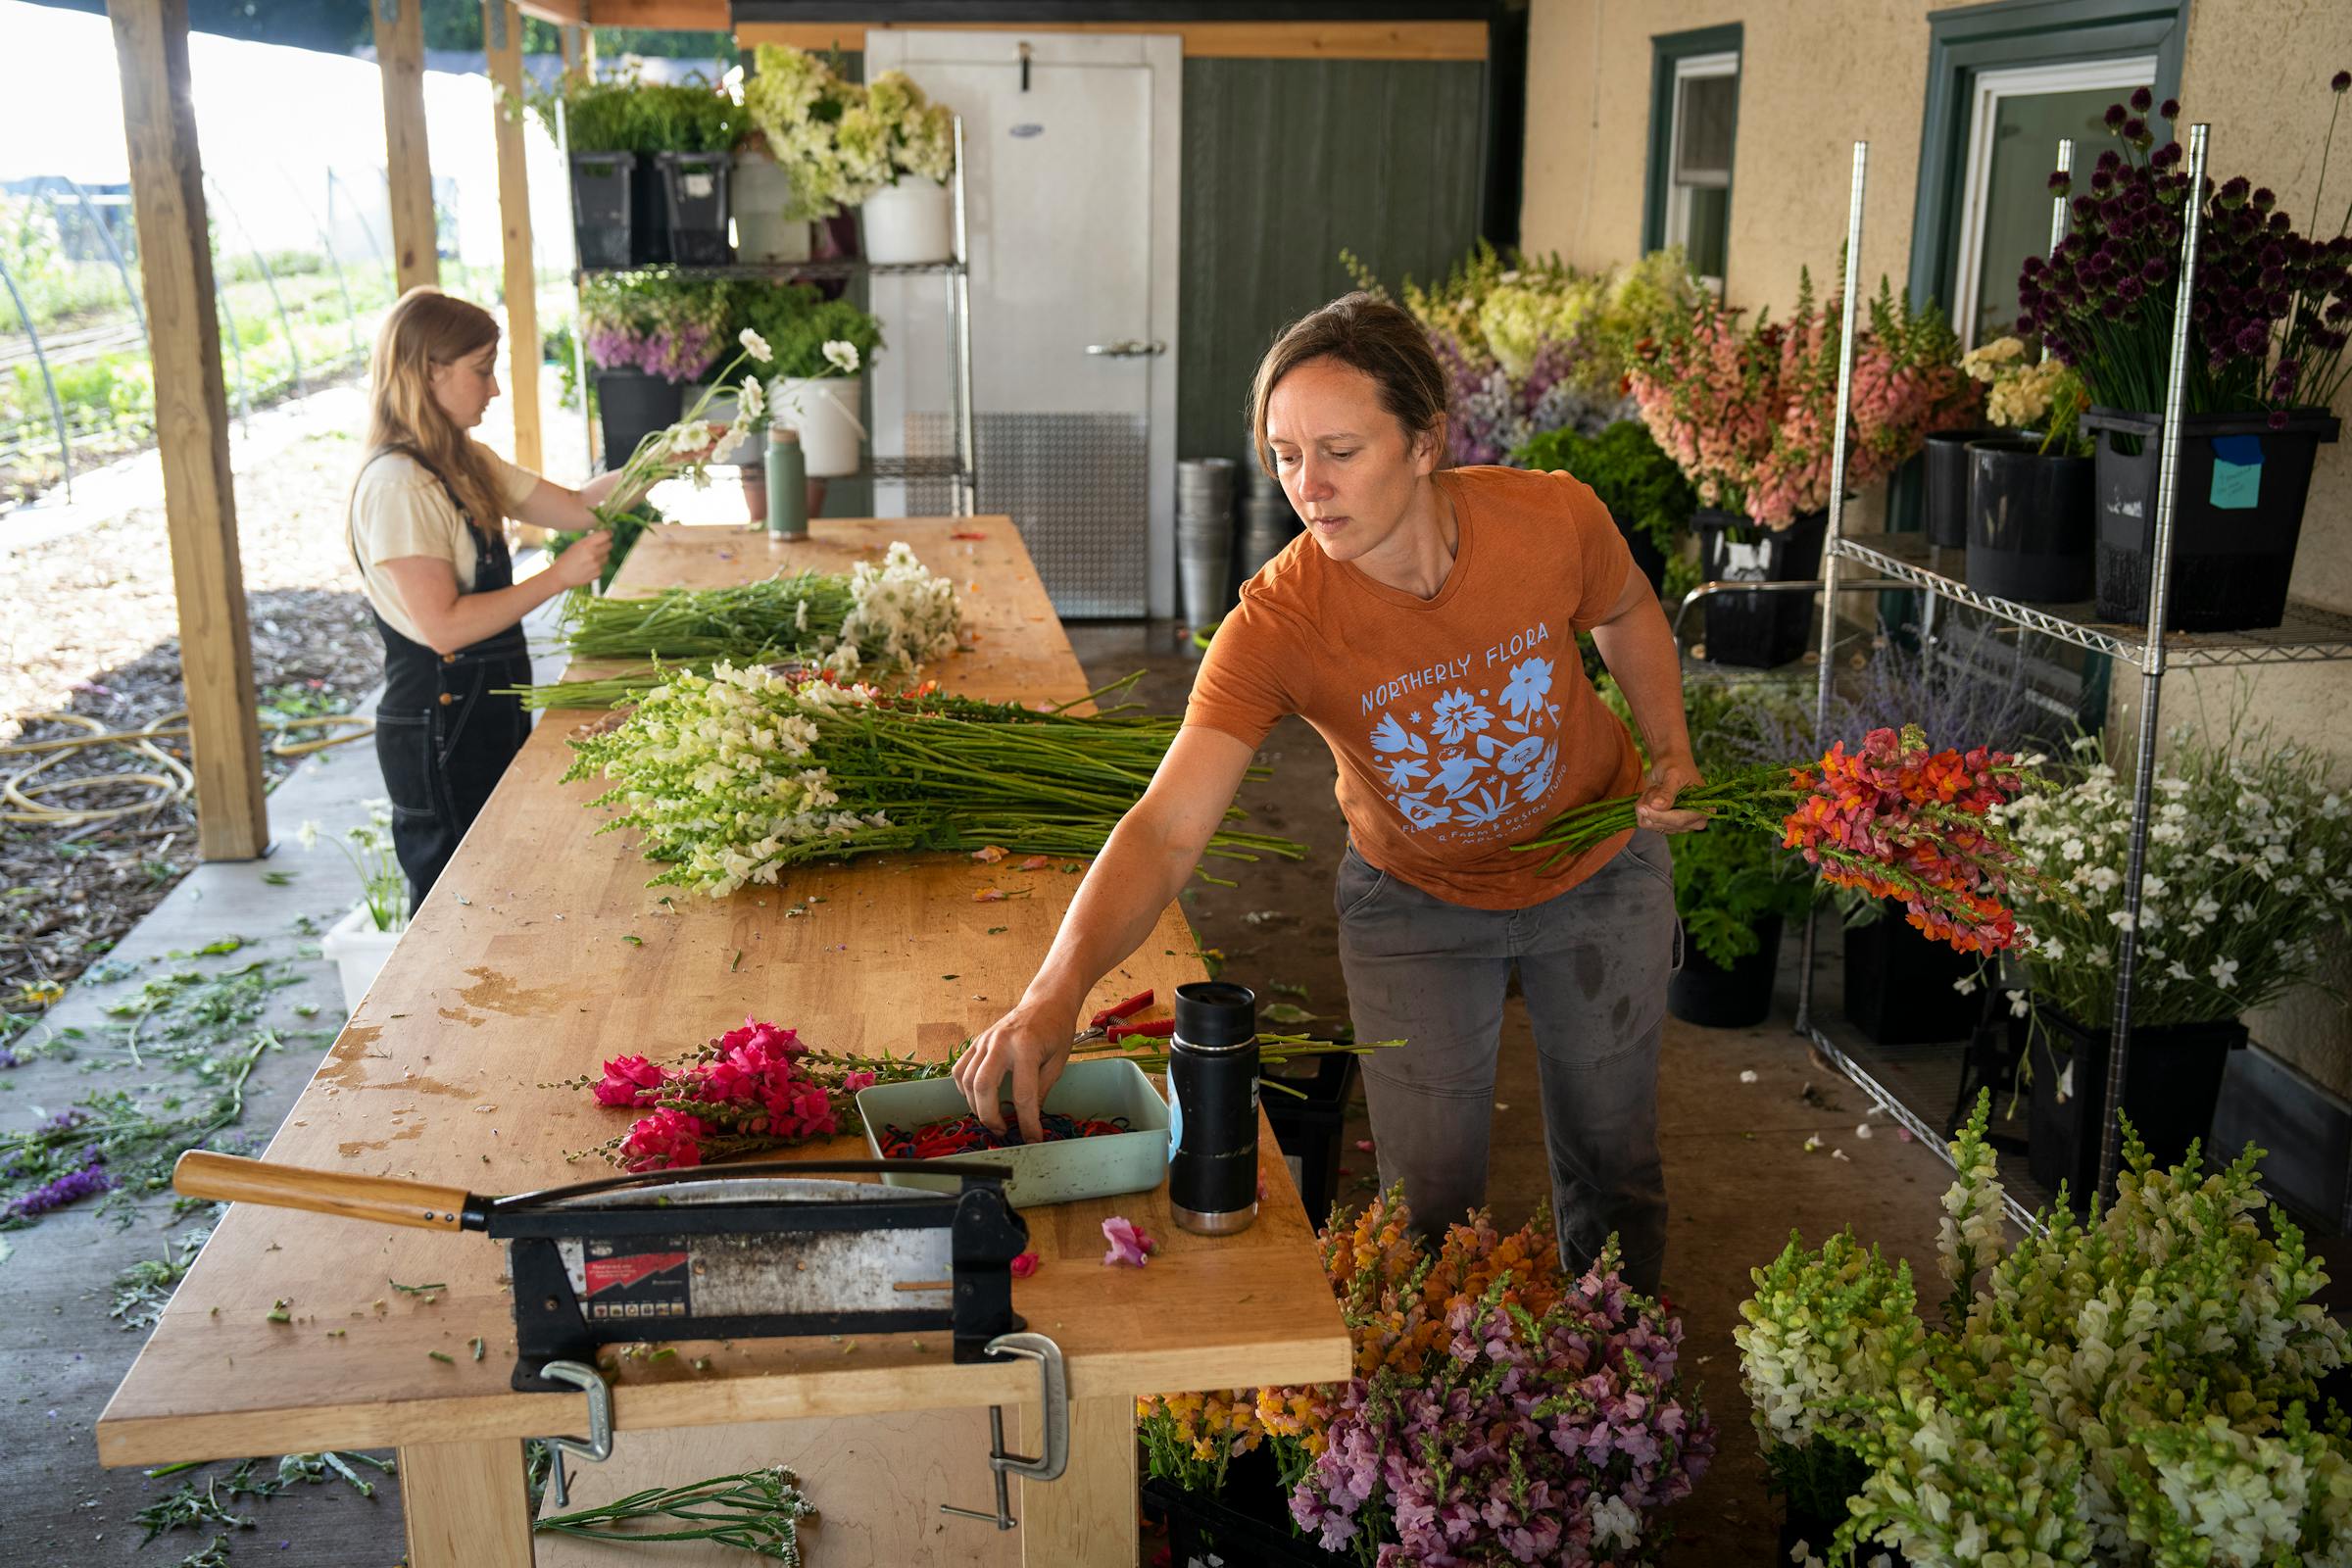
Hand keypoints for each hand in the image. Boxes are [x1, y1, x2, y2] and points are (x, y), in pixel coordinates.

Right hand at [550, 529, 611, 589]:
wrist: (561, 576)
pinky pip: (603, 565)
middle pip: (610, 545)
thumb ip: (590, 540)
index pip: (605, 535)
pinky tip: (589, 566)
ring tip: (591, 558)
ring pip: (607, 555)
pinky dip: (599, 565)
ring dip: (602, 555)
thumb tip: (603, 535)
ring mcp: (597, 564)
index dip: (608, 533)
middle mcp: (593, 553)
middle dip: (606, 544)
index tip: (609, 533)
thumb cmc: (567, 559)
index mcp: (586, 544)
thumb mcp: (576, 545)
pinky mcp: (598, 572)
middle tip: (600, 545)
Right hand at [952, 993, 1078, 1143]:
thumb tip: (1029, 1121)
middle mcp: (1001, 1042)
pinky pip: (960, 1069)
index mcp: (1026, 1047)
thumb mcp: (1058, 1063)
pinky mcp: (977, 1041)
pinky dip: (964, 1089)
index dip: (1027, 1122)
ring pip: (966, 1079)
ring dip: (975, 1105)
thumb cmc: (1056, 1030)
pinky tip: (978, 1098)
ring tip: (992, 1117)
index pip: (1023, 1094)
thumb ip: (1041, 1091)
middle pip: (983, 1087)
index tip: (1032, 1139)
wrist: (1046, 1001)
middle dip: (990, 1116)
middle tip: (1003, 1131)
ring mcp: (985, 1040)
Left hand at [1635, 752, 1709, 833]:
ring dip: (1647, 805)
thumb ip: (1666, 791)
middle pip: (1665, 825)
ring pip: (1652, 824)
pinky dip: (1643, 808)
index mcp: (1704, 810)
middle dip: (1651, 807)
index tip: (1642, 808)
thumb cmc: (1676, 766)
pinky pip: (1646, 822)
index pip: (1679, 820)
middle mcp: (1694, 822)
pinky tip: (1650, 797)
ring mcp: (1679, 825)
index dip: (1659, 816)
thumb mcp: (1673, 775)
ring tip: (1655, 790)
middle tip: (1653, 789)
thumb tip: (1658, 806)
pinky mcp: (1666, 825)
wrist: (1670, 764)